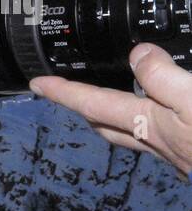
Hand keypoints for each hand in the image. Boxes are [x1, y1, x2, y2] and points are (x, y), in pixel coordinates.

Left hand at [28, 43, 191, 178]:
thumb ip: (163, 76)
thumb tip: (137, 55)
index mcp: (147, 124)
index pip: (93, 103)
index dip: (63, 92)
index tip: (37, 84)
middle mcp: (155, 143)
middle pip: (105, 125)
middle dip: (83, 107)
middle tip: (69, 93)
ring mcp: (174, 155)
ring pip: (131, 135)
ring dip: (115, 118)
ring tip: (112, 101)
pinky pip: (159, 140)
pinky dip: (152, 126)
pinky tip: (166, 121)